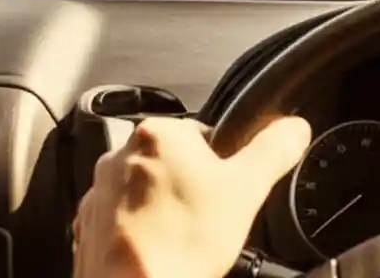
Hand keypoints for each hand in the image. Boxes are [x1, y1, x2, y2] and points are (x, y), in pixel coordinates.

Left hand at [73, 116, 310, 277]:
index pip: (203, 134)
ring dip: (163, 208)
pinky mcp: (86, 225)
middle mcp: (120, 155)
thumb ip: (273, 151)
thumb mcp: (248, 189)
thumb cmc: (182, 243)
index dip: (222, 165)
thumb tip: (293, 129)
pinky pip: (122, 220)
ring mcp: (99, 192)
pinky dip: (138, 232)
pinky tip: (158, 250)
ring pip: (145, 190)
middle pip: (173, 162)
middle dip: (190, 186)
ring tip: (183, 238)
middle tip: (207, 216)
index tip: (224, 191)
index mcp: (159, 133)